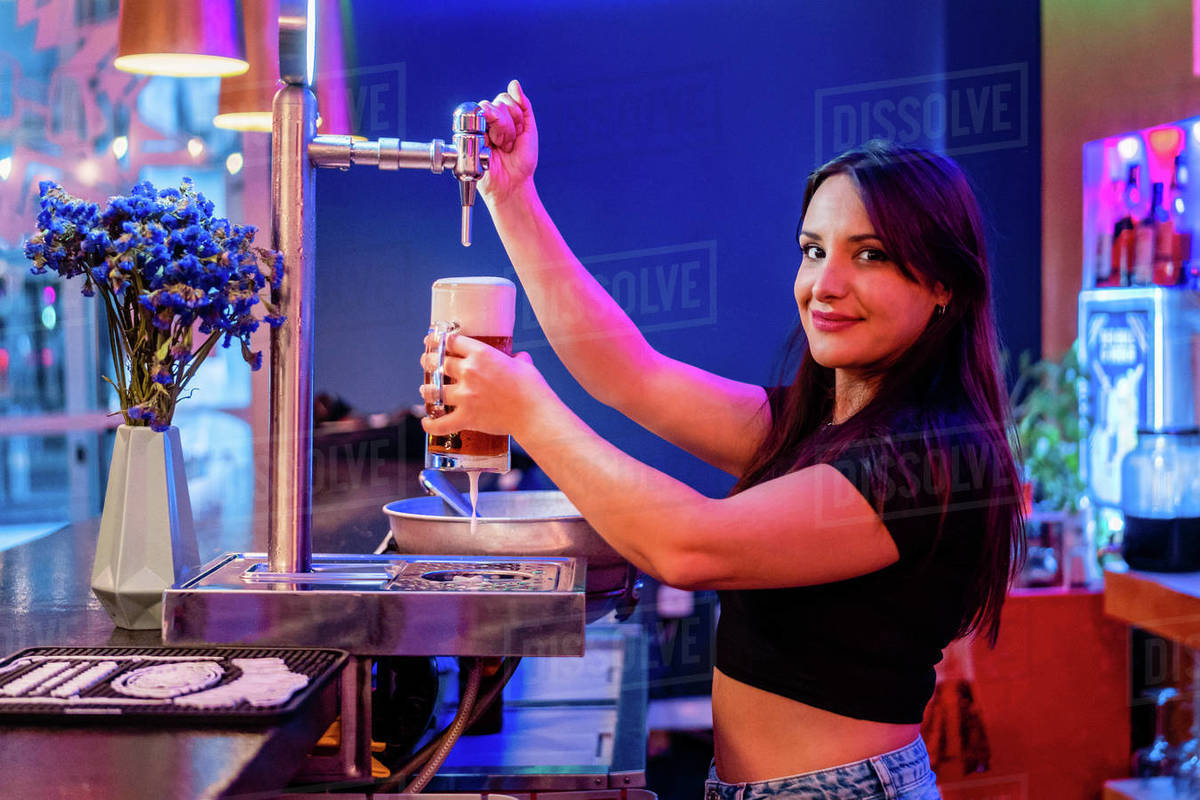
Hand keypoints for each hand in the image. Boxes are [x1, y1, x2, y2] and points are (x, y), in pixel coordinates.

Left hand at [419, 331, 550, 438]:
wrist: (534, 414)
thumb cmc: (532, 389)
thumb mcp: (524, 364)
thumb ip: (516, 358)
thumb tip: (517, 358)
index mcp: (482, 354)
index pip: (452, 342)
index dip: (439, 340)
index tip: (433, 340)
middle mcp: (469, 372)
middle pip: (438, 363)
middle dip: (429, 361)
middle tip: (426, 362)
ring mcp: (465, 396)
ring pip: (433, 391)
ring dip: (427, 390)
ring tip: (425, 389)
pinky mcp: (466, 417)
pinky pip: (441, 423)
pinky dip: (431, 424)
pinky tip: (426, 421)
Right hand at [477, 79, 537, 206]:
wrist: (513, 183)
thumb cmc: (521, 161)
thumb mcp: (529, 129)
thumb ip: (523, 105)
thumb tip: (514, 83)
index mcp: (502, 117)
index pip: (505, 98)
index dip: (516, 114)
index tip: (519, 134)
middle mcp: (488, 120)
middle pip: (498, 103)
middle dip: (510, 125)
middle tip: (509, 143)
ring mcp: (478, 127)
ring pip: (489, 110)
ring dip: (502, 131)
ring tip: (502, 147)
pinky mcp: (467, 136)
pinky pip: (479, 123)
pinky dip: (491, 136)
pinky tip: (492, 147)